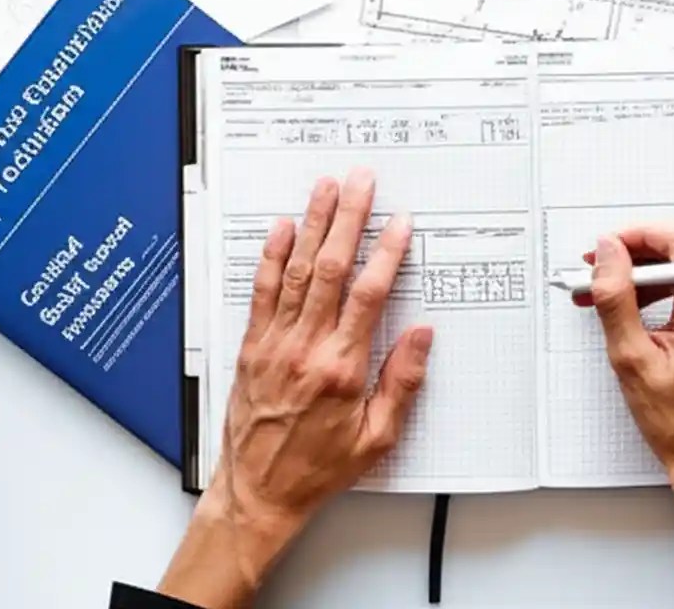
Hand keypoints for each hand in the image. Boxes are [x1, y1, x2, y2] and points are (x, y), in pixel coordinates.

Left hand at [160, 169, 433, 607]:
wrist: (258, 491)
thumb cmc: (318, 468)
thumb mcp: (376, 438)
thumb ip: (401, 383)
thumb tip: (420, 336)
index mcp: (341, 368)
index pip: (368, 295)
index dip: (386, 254)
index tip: (399, 225)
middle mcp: (305, 347)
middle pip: (330, 269)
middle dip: (349, 220)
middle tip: (361, 183)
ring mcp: (275, 343)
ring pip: (296, 270)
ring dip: (313, 225)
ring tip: (325, 189)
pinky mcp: (252, 345)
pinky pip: (262, 291)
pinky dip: (271, 257)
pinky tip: (281, 228)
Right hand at [588, 222, 673, 572]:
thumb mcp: (632, 360)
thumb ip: (616, 300)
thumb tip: (609, 255)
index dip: (638, 235)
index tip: (609, 249)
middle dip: (632, 259)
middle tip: (596, 274)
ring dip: (643, 278)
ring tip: (607, 297)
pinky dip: (661, 294)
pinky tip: (635, 311)